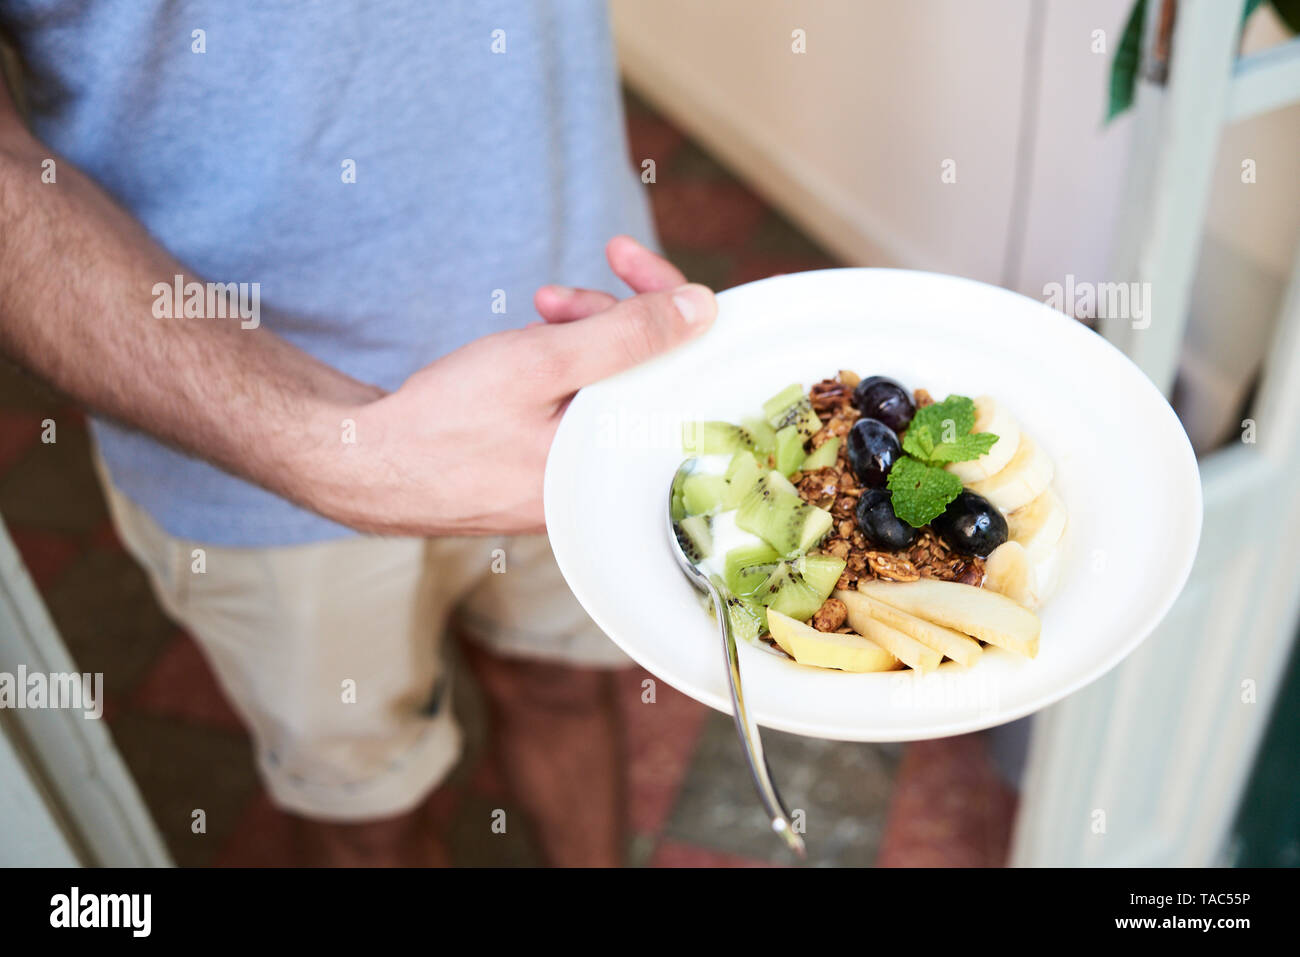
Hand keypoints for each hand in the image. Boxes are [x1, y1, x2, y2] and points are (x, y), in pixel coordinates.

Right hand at [313, 237, 715, 535]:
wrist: (364, 464)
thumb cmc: (447, 420)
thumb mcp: (543, 363)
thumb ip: (630, 335)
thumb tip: (704, 309)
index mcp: (616, 467)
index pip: (676, 376)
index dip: (662, 306)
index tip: (627, 258)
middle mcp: (604, 480)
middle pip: (643, 378)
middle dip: (608, 320)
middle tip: (554, 298)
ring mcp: (575, 476)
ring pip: (607, 386)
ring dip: (579, 336)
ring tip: (534, 317)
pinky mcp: (548, 468)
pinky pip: (578, 405)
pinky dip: (560, 367)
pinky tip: (526, 350)